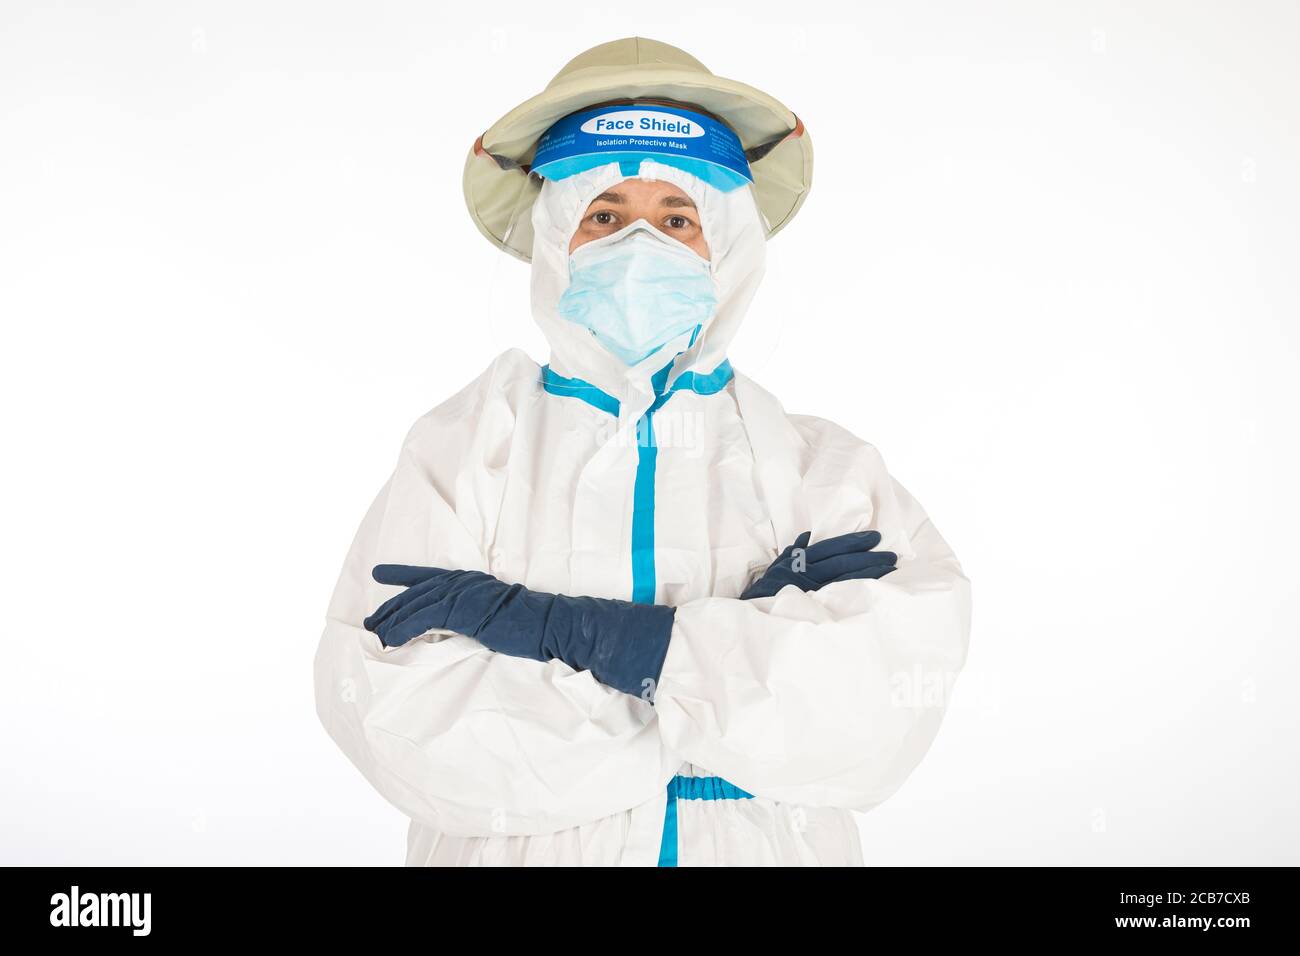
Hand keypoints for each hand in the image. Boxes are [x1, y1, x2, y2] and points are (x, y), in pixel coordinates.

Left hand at [362, 564, 673, 698]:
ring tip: (372, 632)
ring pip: (417, 604)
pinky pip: (424, 618)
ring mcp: (466, 595)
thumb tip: (474, 629)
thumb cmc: (541, 627)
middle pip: (420, 591)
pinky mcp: (465, 611)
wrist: (559, 625)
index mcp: (478, 584)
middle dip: (391, 605)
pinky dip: (403, 628)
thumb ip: (485, 618)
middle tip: (369, 619)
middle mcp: (468, 584)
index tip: (381, 573)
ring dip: (392, 619)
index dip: (405, 574)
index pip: (434, 576)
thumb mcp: (506, 619)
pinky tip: (389, 639)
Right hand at [740, 529, 896, 599]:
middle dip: (867, 557)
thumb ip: (791, 553)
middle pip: (841, 562)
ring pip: (844, 579)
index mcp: (797, 562)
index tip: (873, 537)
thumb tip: (807, 536)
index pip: (830, 548)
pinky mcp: (811, 609)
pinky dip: (856, 592)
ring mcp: (809, 593)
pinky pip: (838, 599)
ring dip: (869, 573)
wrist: (748, 617)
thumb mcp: (773, 569)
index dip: (852, 542)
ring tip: (889, 569)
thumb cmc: (762, 594)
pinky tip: (873, 590)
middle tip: (891, 554)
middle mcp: (804, 574)